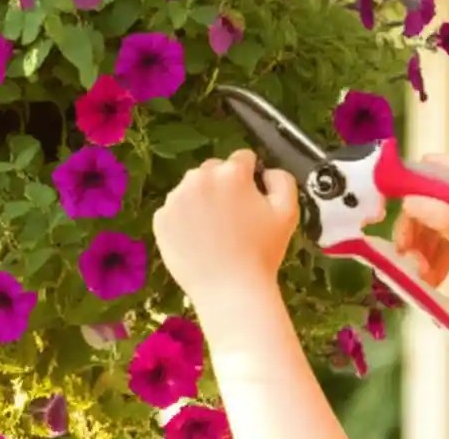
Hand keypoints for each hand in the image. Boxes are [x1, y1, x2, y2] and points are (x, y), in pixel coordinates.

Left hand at [153, 150, 298, 305]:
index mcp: (231, 172)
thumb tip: (266, 171)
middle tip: (233, 218)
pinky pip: (174, 210)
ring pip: (192, 189)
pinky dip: (184, 220)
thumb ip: (282, 180)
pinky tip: (198, 240)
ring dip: (202, 201)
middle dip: (223, 186)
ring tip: (215, 232)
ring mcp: (176, 198)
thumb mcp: (288, 213)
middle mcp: (199, 178)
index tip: (251, 199)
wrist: (230, 290)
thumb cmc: (262, 252)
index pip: (242, 159)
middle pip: (213, 170)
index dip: (250, 178)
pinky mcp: (160, 219)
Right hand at [394, 154, 448, 289]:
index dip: (409, 193)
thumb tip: (409, 201)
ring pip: (430, 214)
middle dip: (415, 229)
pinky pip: (442, 224)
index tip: (400, 224)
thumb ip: (444, 220)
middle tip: (408, 258)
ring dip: (422, 244)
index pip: (428, 170)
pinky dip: (435, 248)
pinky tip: (432, 273)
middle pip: (426, 195)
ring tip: (422, 274)